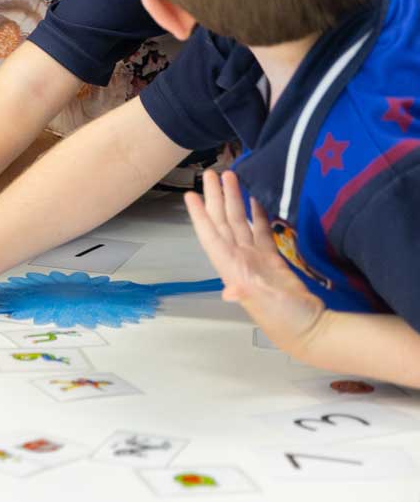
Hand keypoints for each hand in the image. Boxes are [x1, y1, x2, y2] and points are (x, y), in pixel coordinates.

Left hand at [185, 170, 325, 354]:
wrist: (312, 330)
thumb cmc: (286, 320)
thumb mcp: (264, 306)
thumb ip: (246, 295)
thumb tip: (228, 293)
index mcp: (233, 268)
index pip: (211, 236)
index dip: (200, 216)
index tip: (190, 194)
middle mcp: (240, 260)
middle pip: (223, 222)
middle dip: (216, 197)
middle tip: (211, 173)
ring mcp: (256, 259)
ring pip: (240, 223)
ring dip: (234, 200)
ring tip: (230, 176)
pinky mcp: (274, 260)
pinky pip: (261, 232)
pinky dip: (257, 215)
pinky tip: (254, 199)